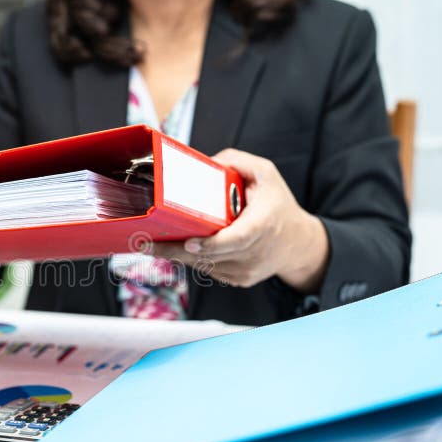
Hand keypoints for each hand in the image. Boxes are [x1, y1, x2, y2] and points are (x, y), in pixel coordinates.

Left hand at [151, 149, 329, 292]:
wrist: (298, 244)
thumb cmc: (278, 205)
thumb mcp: (266, 174)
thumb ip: (238, 161)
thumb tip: (206, 163)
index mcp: (263, 224)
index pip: (237, 239)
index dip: (212, 244)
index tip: (189, 243)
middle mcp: (255, 252)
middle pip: (209, 256)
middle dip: (174, 251)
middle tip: (143, 244)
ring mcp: (246, 270)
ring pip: (205, 266)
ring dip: (177, 256)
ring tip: (149, 245)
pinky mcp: (239, 280)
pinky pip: (209, 270)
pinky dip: (192, 260)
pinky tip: (173, 249)